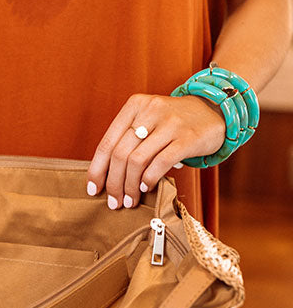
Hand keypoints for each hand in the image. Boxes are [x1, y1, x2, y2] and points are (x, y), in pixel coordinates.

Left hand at [86, 93, 225, 208]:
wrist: (215, 110)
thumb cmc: (175, 122)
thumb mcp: (148, 120)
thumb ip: (128, 140)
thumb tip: (105, 175)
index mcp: (135, 105)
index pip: (107, 142)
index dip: (97, 170)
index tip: (93, 189)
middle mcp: (150, 111)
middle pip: (120, 155)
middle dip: (114, 183)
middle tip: (114, 202)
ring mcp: (170, 123)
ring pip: (138, 161)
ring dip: (130, 186)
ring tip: (130, 200)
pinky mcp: (187, 138)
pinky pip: (161, 163)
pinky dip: (149, 180)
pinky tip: (146, 189)